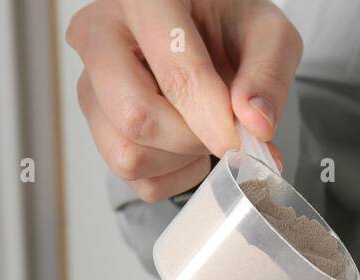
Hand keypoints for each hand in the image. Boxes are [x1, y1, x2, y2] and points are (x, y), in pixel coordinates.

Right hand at [66, 0, 300, 201]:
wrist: (203, 38)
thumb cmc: (228, 28)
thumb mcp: (266, 35)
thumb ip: (268, 74)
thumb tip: (255, 125)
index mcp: (145, 0)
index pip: (173, 70)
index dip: (210, 117)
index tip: (238, 142)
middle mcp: (101, 38)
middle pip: (135, 117)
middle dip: (190, 140)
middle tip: (221, 128)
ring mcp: (90, 87)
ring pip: (128, 156)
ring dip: (180, 160)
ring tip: (203, 131)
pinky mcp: (97, 129)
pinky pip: (138, 180)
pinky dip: (175, 176)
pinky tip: (187, 145)